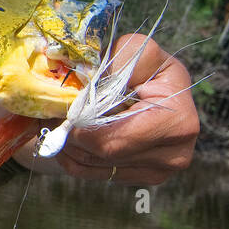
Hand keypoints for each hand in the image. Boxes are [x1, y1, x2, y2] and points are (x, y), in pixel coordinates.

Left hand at [17, 33, 198, 184]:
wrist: (152, 84)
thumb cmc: (141, 65)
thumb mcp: (132, 51)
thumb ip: (112, 67)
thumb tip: (81, 89)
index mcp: (179, 120)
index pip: (117, 138)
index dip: (83, 128)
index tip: (62, 113)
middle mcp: (177, 153)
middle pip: (106, 155)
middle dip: (72, 136)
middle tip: (49, 119)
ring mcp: (162, 170)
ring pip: (96, 167)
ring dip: (68, 147)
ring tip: (55, 124)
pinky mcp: (144, 177)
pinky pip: (96, 174)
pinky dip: (74, 158)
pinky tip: (67, 138)